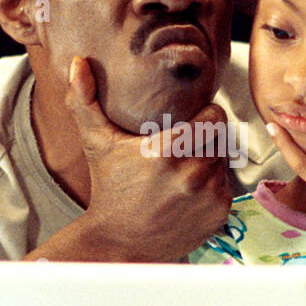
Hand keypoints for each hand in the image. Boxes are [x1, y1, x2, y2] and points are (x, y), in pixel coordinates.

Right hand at [62, 56, 232, 261]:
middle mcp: (192, 174)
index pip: (215, 115)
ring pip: (225, 161)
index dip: (205, 114)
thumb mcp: (97, 144)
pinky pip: (227, 186)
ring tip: (185, 168)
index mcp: (168, 150)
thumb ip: (86, 101)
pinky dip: (213, 186)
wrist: (119, 243)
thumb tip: (78, 62)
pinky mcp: (219, 214)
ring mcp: (209, 195)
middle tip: (185, 145)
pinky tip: (189, 192)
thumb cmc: (109, 189)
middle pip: (221, 137)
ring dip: (210, 160)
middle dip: (207, 137)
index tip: (191, 121)